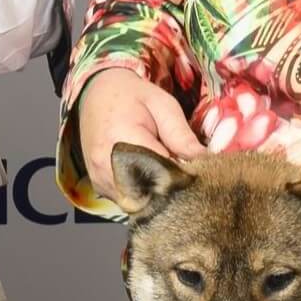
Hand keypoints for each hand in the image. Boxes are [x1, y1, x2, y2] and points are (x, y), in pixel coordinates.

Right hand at [77, 69, 205, 200]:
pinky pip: (127, 200)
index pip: (161, 171)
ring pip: (138, 202)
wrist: (95, 98)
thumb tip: (204, 159)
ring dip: (157, 194)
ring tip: (168, 177)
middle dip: (171, 189)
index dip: (184, 174)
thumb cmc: (131, 97)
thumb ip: (181, 134)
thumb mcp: (162, 105)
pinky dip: (143, 195)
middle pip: (148, 193)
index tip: (199, 170)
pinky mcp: (100, 188)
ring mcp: (100, 181)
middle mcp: (105, 167)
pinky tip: (151, 179)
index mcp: (122, 141)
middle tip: (186, 176)